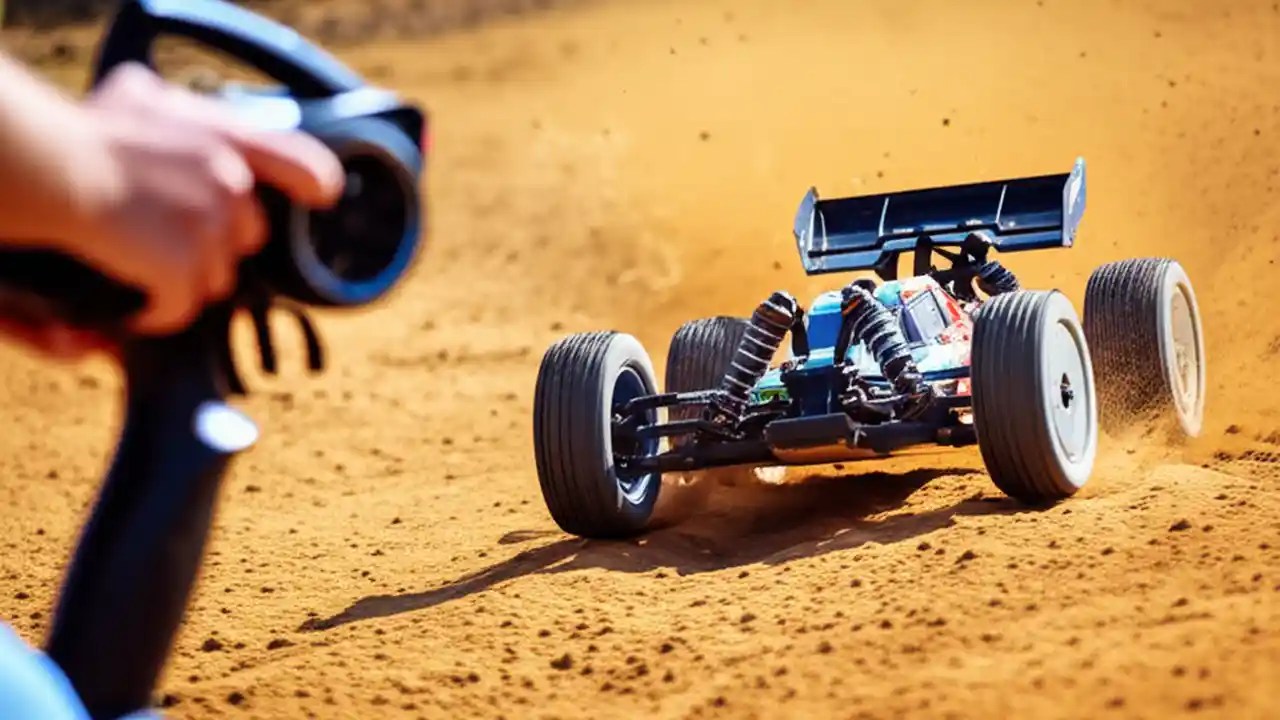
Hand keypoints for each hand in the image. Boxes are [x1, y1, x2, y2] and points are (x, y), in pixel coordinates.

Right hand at [56, 62, 344, 335]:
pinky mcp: (186, 267)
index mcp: (226, 138)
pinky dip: (156, 311)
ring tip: (139, 257)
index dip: (315, 184)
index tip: (321, 196)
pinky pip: (181, 308)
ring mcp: (212, 226)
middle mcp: (230, 181)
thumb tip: (212, 136)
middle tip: (166, 232)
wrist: (53, 166)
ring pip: (216, 278)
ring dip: (184, 278)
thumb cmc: (89, 132)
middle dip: (215, 242)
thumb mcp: (146, 100)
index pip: (303, 164)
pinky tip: (134, 298)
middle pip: (248, 236)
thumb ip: (189, 120)